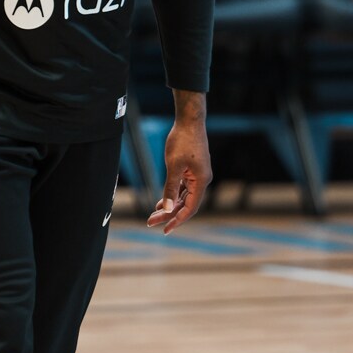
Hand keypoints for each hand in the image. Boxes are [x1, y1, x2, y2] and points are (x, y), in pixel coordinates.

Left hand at [147, 117, 211, 233]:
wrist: (189, 122)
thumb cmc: (182, 141)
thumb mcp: (173, 166)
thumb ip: (170, 188)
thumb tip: (167, 208)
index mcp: (201, 181)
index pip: (190, 208)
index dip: (177, 220)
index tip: (164, 230)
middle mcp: (202, 181)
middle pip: (185, 204)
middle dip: (168, 214)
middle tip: (150, 223)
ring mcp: (198, 176)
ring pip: (183, 197)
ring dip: (169, 206)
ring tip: (153, 215)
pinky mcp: (192, 170)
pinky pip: (183, 188)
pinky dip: (172, 195)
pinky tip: (161, 202)